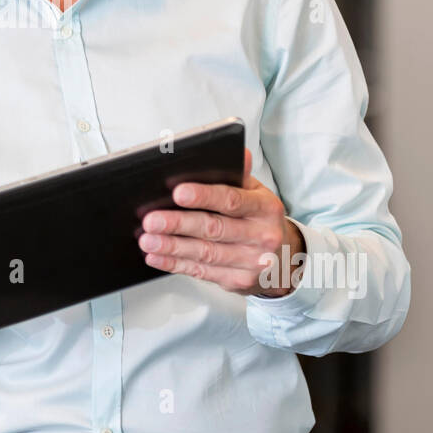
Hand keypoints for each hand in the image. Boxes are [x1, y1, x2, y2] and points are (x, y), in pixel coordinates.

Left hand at [137, 148, 304, 295]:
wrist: (284, 259)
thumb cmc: (260, 219)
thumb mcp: (256, 193)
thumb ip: (239, 174)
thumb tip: (236, 150)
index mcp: (266, 208)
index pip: (232, 200)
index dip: (204, 196)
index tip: (178, 192)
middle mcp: (262, 236)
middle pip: (214, 228)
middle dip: (178, 224)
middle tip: (151, 220)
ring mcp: (252, 262)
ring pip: (205, 253)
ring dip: (172, 247)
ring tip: (148, 239)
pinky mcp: (239, 281)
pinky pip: (202, 272)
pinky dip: (175, 264)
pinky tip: (156, 256)